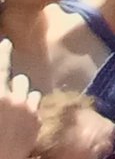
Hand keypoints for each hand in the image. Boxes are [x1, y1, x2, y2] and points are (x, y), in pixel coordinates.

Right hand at [0, 41, 37, 158]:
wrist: (1, 158)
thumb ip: (0, 91)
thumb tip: (4, 84)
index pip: (1, 67)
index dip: (2, 53)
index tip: (6, 43)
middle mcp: (11, 98)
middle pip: (19, 78)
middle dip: (13, 82)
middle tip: (7, 84)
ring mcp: (26, 109)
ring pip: (29, 90)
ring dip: (22, 94)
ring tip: (14, 106)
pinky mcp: (36, 120)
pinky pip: (35, 103)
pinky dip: (29, 107)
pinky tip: (21, 117)